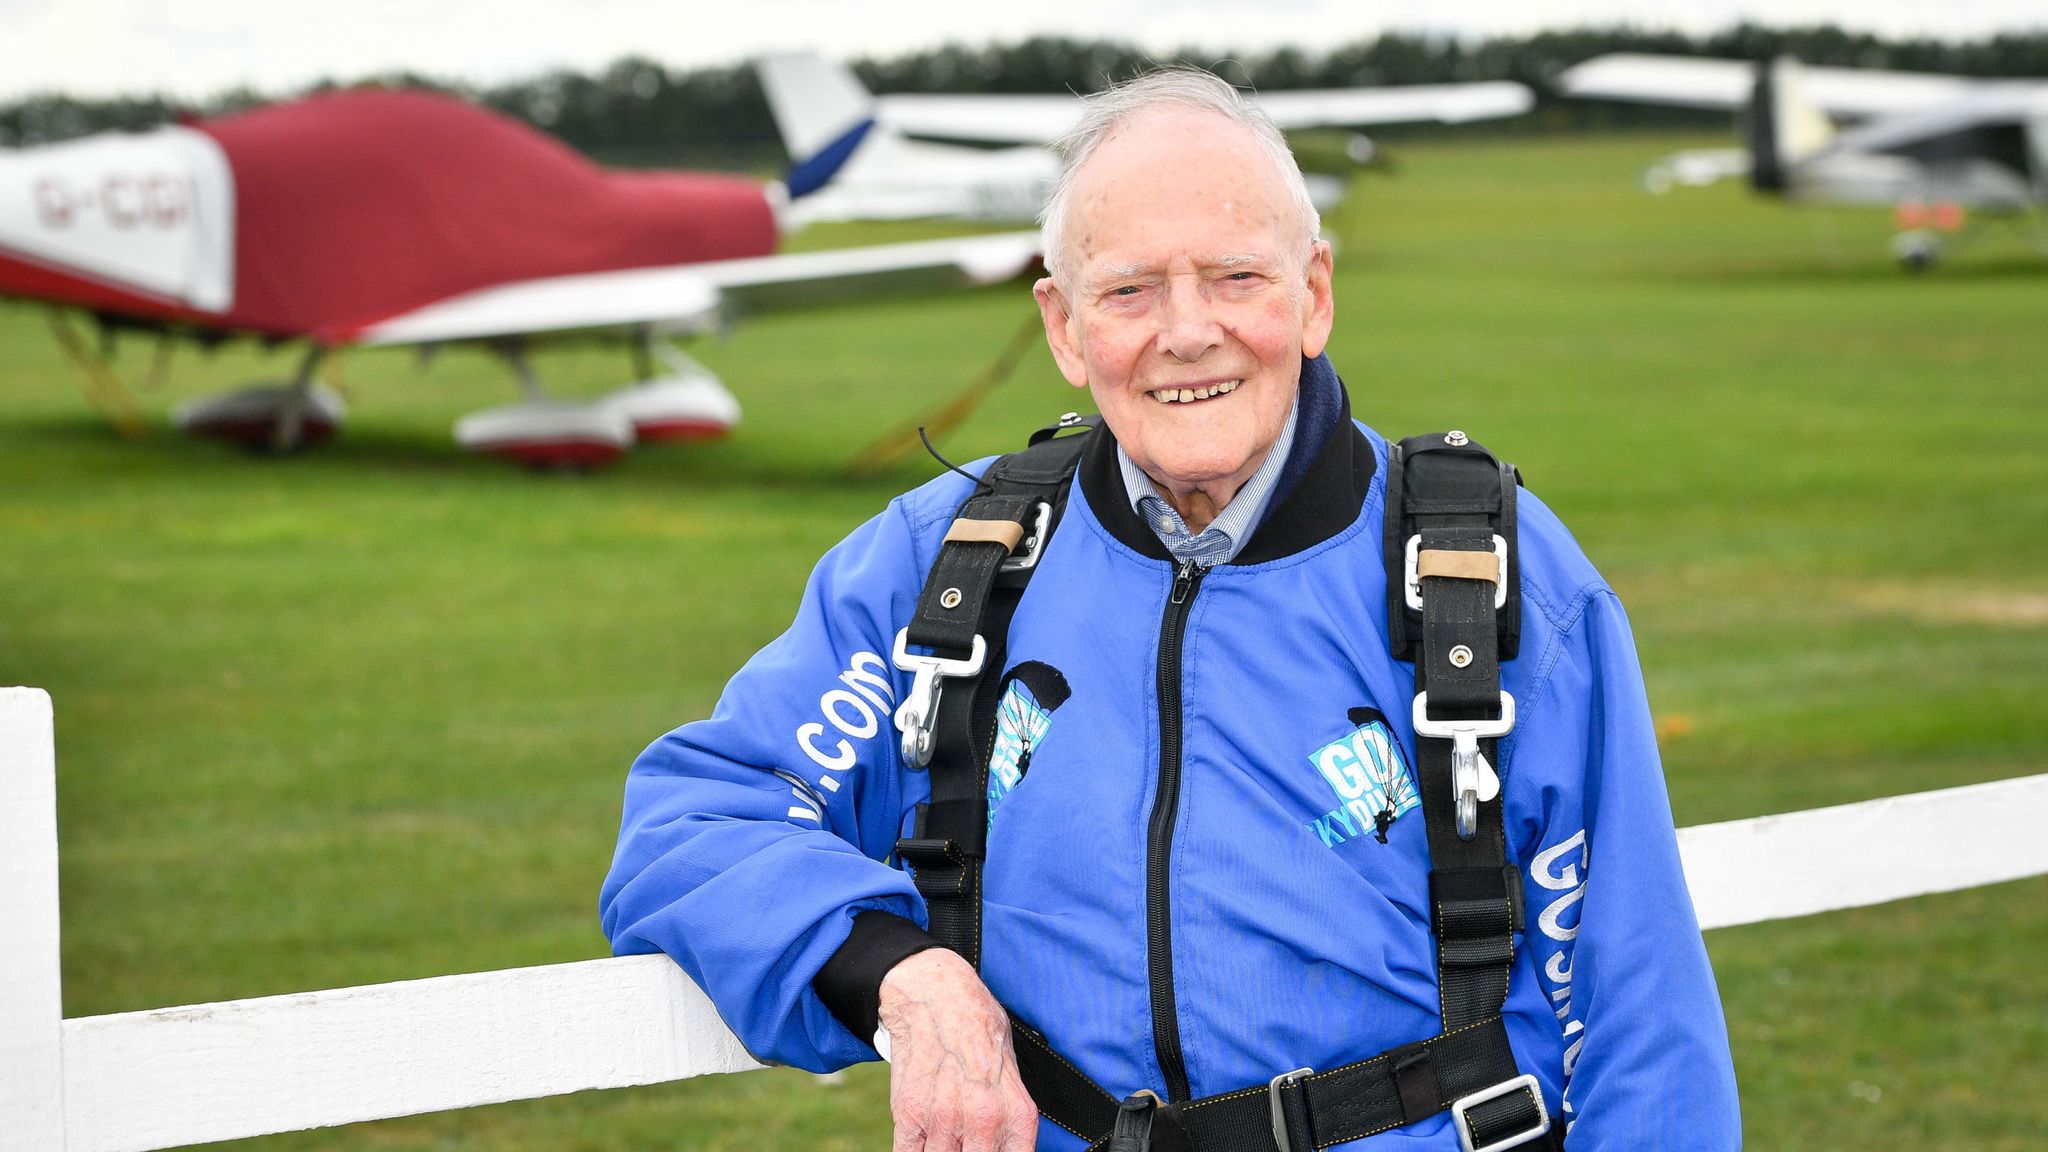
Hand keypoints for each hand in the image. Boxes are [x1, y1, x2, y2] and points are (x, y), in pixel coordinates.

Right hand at [877, 948, 1038, 1151]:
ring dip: (943, 1150)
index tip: (988, 1148)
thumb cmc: (978, 1029)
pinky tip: (924, 1140)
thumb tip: (1004, 1148)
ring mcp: (945, 1120)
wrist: (935, 995)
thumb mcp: (1013, 1072)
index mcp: (1017, 1112)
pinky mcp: (909, 1116)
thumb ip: (1010, 1118)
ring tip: (947, 1136)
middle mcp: (984, 1120)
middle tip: (965, 1141)